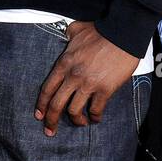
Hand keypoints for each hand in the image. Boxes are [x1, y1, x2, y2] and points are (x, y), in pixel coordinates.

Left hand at [34, 21, 137, 135]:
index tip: (39, 116)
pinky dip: (95, 117)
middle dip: (51, 121)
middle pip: (56, 105)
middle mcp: (73, 76)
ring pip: (74, 111)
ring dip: (76, 121)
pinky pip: (96, 109)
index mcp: (64, 64)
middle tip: (50, 131)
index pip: (47, 89)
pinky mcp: (105, 90)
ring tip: (80, 123)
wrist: (122, 33)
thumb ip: (69, 34)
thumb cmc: (101, 30)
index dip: (41, 105)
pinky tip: (96, 118)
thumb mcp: (77, 29)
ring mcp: (88, 84)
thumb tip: (66, 34)